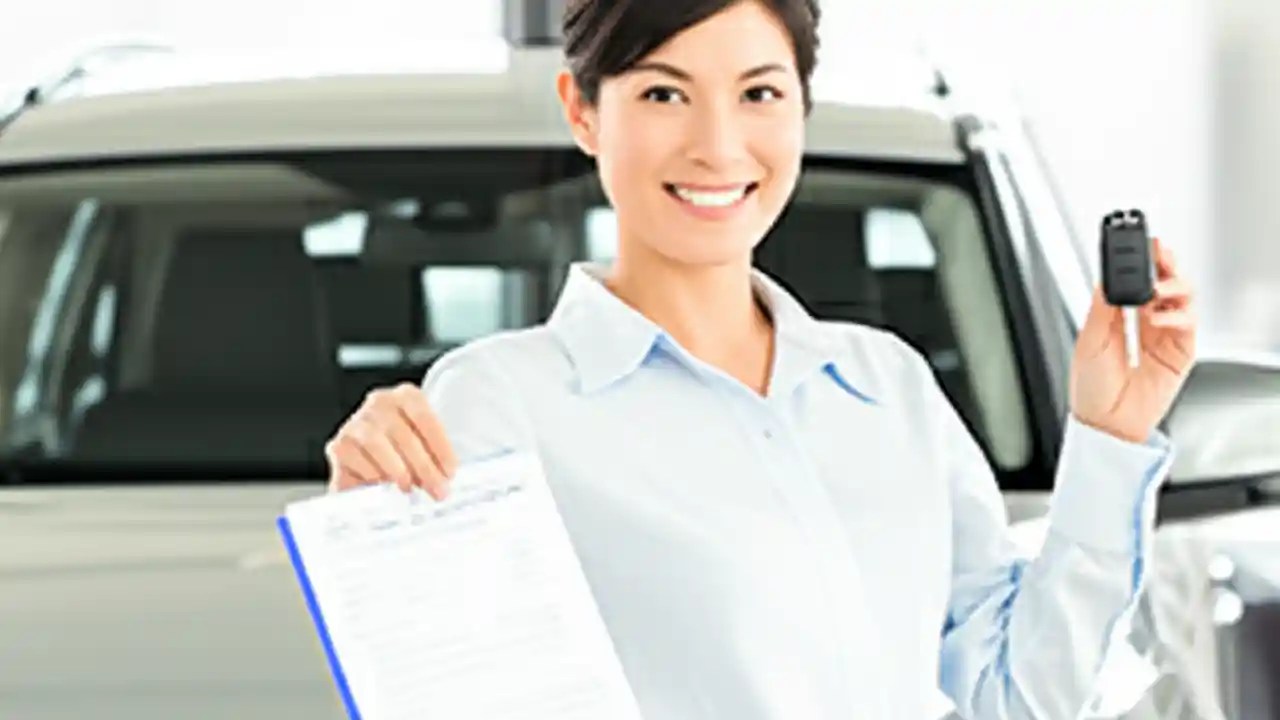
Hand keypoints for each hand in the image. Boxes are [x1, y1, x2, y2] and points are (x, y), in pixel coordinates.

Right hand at [324, 383, 458, 497]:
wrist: (370, 466)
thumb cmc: (405, 453)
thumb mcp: (426, 447)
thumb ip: (435, 456)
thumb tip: (444, 479)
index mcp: (406, 396)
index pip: (424, 417)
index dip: (440, 447)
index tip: (449, 472)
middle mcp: (379, 403)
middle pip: (403, 434)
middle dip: (424, 466)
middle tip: (436, 489)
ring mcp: (356, 423)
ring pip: (377, 444)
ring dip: (398, 470)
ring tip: (410, 488)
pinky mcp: (338, 445)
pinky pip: (357, 460)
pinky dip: (373, 475)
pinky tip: (384, 486)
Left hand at [1070, 237, 1197, 443]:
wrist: (1104, 423)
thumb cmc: (1091, 389)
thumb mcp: (1088, 341)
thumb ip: (1101, 310)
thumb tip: (1105, 280)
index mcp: (1120, 317)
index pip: (1137, 280)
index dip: (1142, 261)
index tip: (1139, 245)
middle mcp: (1145, 323)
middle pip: (1165, 283)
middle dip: (1166, 264)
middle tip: (1159, 253)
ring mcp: (1165, 336)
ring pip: (1182, 298)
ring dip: (1173, 286)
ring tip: (1157, 289)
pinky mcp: (1180, 353)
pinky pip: (1186, 325)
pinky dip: (1175, 316)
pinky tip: (1158, 317)